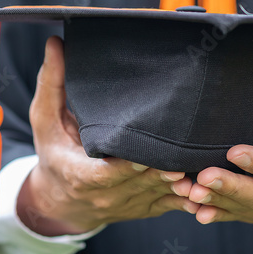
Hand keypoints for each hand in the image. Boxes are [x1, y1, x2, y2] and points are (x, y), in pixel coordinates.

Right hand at [17, 36, 199, 235]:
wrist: (59, 202)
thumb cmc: (54, 152)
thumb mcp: (45, 119)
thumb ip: (52, 83)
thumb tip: (55, 43)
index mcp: (79, 175)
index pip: (105, 174)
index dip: (127, 166)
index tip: (145, 154)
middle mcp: (104, 196)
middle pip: (138, 183)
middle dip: (162, 171)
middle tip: (185, 155)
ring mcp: (126, 206)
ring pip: (158, 196)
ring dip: (181, 185)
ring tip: (202, 169)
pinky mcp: (143, 211)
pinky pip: (170, 207)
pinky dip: (189, 199)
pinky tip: (207, 187)